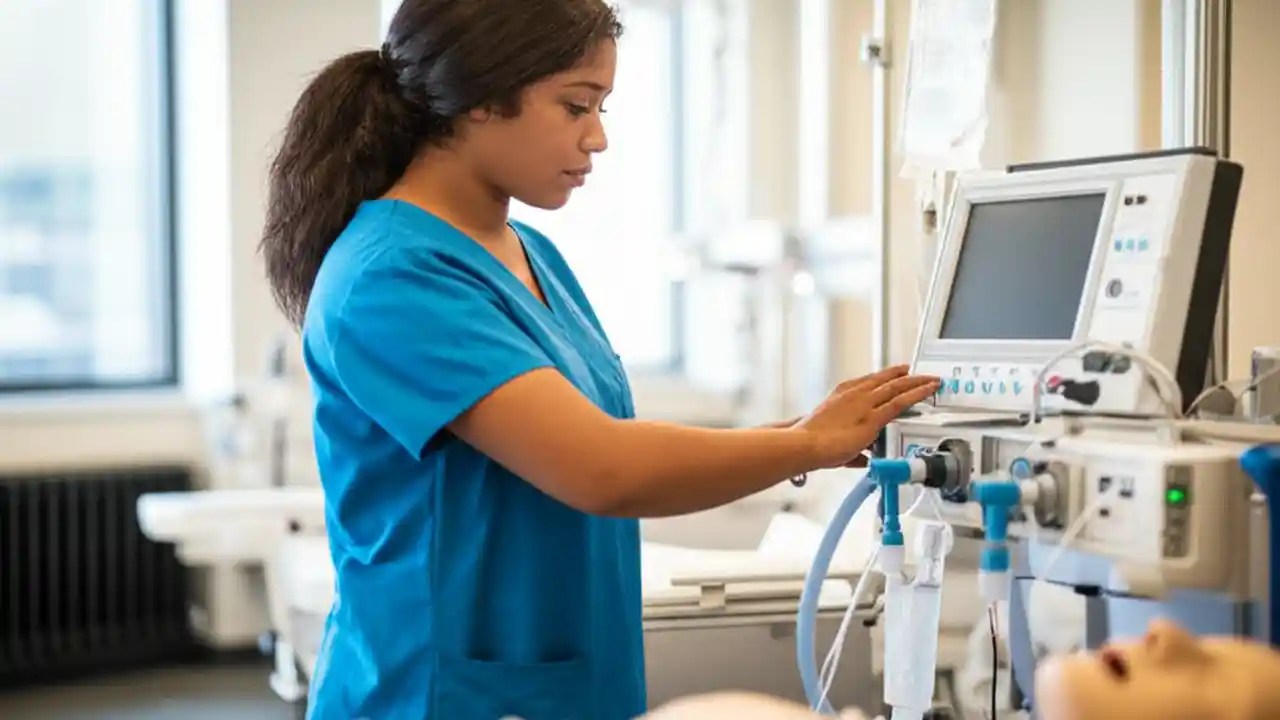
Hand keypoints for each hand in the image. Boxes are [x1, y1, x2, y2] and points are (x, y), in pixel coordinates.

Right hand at [794, 365, 938, 468]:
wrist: (806, 444)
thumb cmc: (810, 443)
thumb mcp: (831, 438)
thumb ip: (852, 449)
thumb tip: (863, 459)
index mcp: (841, 395)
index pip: (868, 382)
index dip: (883, 377)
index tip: (893, 374)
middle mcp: (854, 394)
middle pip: (885, 380)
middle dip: (903, 376)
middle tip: (915, 372)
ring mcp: (865, 403)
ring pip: (897, 387)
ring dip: (916, 382)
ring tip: (931, 380)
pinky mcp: (874, 416)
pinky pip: (901, 401)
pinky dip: (918, 393)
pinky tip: (929, 390)